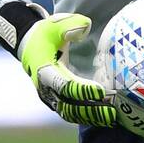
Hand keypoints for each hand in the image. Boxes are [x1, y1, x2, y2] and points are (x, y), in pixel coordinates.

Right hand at [20, 12, 117, 126]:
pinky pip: (71, 113)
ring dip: (90, 116)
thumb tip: (85, 27)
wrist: (31, 46)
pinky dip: (86, 117)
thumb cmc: (45, 35)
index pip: (64, 85)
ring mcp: (50, 97)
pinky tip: (104, 117)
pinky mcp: (56, 101)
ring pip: (70, 113)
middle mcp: (45, 88)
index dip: (82, 91)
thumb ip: (70, 25)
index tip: (101, 91)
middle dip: (90, 109)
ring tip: (111, 117)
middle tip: (111, 111)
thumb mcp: (54, 25)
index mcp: (44, 70)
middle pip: (68, 105)